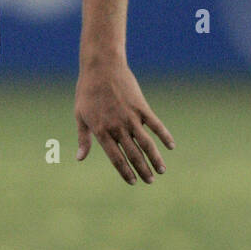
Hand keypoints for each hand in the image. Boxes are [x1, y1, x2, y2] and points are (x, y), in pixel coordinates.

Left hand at [75, 61, 174, 183]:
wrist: (101, 67)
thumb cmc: (87, 91)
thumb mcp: (80, 115)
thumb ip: (83, 138)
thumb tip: (80, 158)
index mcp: (101, 131)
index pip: (116, 158)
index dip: (125, 172)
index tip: (132, 182)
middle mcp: (117, 127)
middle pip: (133, 154)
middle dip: (142, 170)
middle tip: (150, 181)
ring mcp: (131, 117)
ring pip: (146, 143)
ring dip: (155, 159)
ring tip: (161, 171)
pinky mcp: (141, 107)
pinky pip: (156, 125)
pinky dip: (164, 136)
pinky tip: (171, 146)